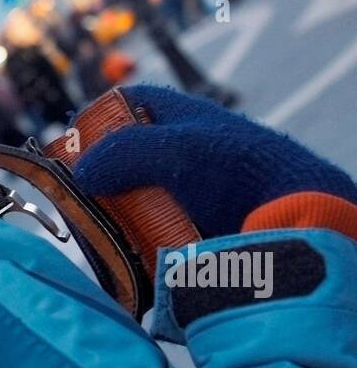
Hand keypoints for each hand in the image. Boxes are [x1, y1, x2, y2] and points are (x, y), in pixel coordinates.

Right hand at [72, 84, 356, 239]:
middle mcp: (175, 149)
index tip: (68, 153)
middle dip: (96, 184)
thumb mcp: (176, 148)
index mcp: (172, 113)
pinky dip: (135, 245)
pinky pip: (148, 233)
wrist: (298, 215)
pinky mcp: (190, 226)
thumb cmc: (242, 169)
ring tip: (101, 238)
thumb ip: (121, 152)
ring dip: (113, 220)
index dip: (90, 125)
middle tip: (78, 203)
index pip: (117, 108)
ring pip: (129, 202)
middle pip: (116, 161)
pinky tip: (125, 259)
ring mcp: (182, 190)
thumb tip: (79, 173)